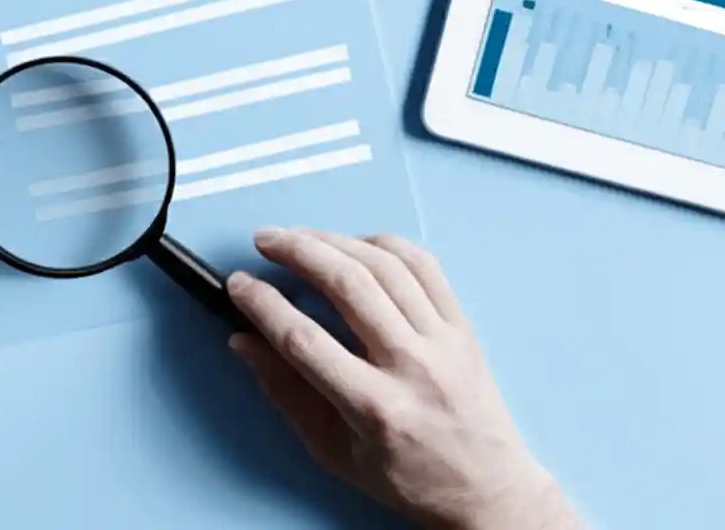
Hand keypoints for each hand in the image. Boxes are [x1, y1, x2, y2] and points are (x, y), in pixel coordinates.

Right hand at [227, 229, 580, 529]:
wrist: (487, 488)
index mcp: (374, 408)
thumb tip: (244, 342)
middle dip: (297, 251)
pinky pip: (425, 266)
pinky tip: (355, 244)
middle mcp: (412, 366)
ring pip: (386, 266)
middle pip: (348, 285)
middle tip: (264, 241)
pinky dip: (385, 245)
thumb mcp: (333, 452)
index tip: (238, 285)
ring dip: (335, 240)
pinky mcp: (462, 326)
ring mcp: (443, 341)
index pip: (304, 339)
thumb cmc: (407, 478)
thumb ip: (285, 393)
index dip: (263, 305)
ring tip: (300, 236)